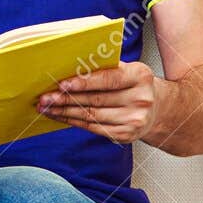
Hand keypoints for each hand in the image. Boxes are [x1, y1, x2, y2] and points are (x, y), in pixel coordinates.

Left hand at [37, 61, 158, 144]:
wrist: (157, 108)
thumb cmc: (134, 84)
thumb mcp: (126, 69)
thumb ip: (104, 68)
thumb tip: (68, 69)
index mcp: (140, 76)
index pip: (108, 79)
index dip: (83, 82)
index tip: (62, 84)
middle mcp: (140, 99)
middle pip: (96, 100)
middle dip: (67, 99)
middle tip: (45, 97)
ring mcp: (134, 120)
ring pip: (92, 116)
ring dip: (65, 112)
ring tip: (47, 108)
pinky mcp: (126, 135)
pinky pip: (94, 128)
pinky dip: (74, 122)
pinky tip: (61, 116)